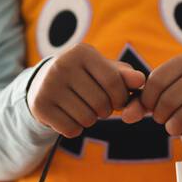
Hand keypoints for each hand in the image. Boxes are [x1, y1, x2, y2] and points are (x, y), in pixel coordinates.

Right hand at [27, 43, 145, 138]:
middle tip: (95, 104)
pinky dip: (75, 129)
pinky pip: (71, 130)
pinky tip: (68, 116)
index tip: (117, 100)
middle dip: (104, 111)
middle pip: (101, 104)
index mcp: (82, 52)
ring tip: (81, 108)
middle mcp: (63, 65)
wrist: (44, 83)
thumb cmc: (85, 78)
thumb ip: (125, 77)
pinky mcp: (40, 105)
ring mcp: (49, 85)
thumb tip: (141, 81)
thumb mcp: (104, 72)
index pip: (114, 83)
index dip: (121, 99)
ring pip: (87, 119)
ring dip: (90, 120)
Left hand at [120, 54, 181, 146]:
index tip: (153, 108)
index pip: (155, 82)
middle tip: (166, 120)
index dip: (148, 102)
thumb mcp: (163, 94)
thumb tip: (126, 116)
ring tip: (176, 127)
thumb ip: (141, 103)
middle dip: (161, 117)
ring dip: (173, 130)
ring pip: (181, 119)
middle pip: (168, 102)